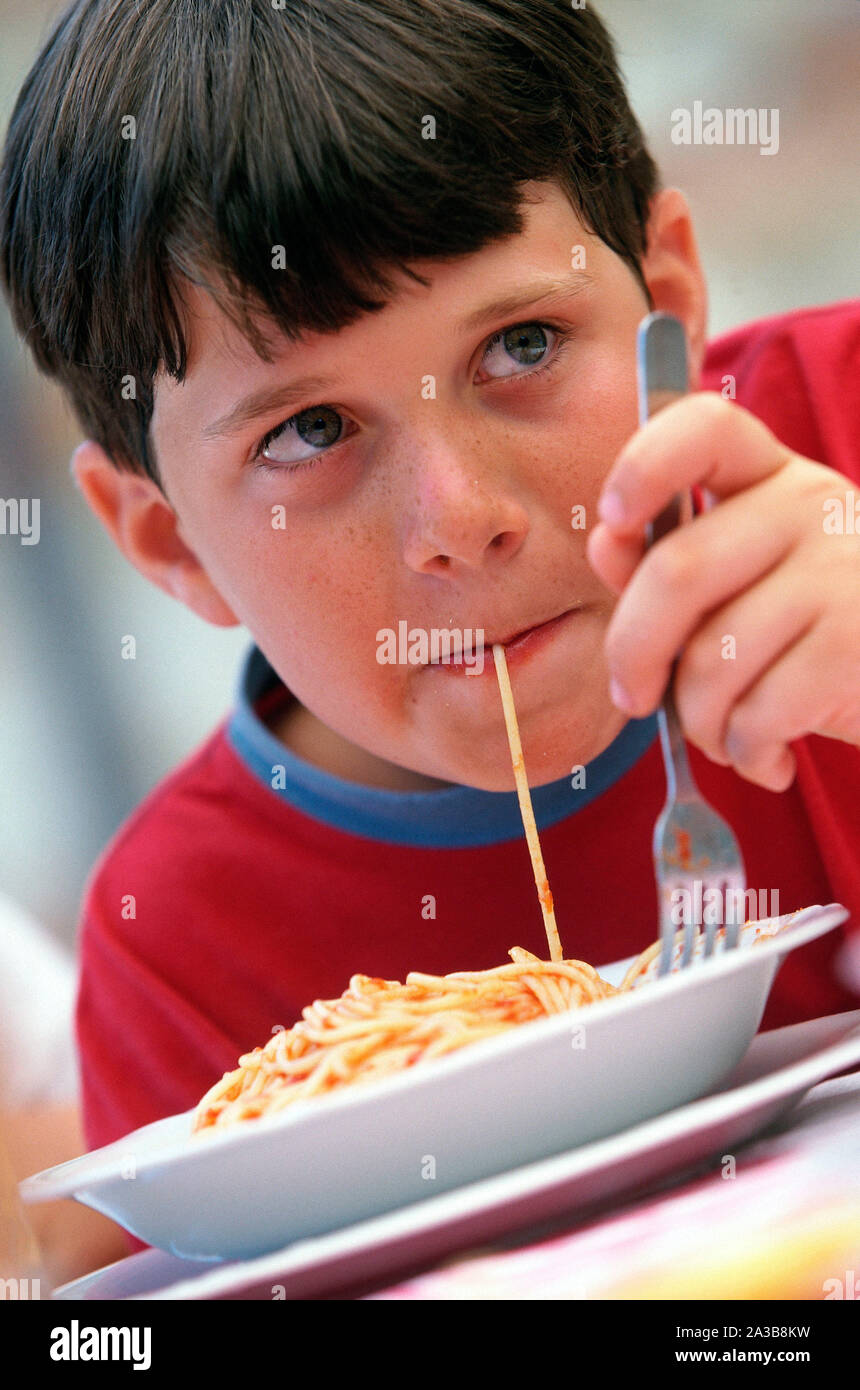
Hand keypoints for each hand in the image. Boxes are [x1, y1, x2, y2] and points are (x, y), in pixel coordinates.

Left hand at [586, 393, 859, 790]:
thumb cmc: (813, 638)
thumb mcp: (742, 588)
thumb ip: (666, 565)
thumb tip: (605, 543)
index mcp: (771, 477)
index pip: (706, 429)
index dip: (644, 466)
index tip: (614, 518)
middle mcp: (811, 506)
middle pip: (677, 572)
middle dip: (632, 654)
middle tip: (632, 698)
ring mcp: (844, 571)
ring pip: (712, 657)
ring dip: (699, 721)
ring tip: (725, 736)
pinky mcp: (859, 645)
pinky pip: (758, 711)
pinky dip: (745, 754)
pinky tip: (768, 760)